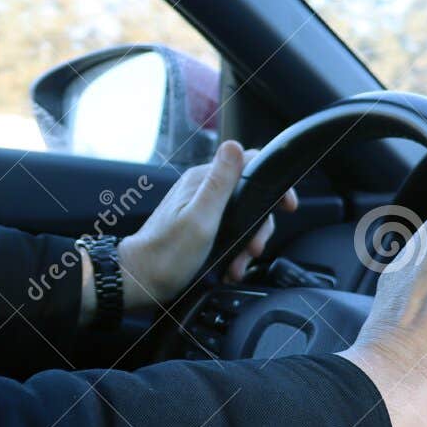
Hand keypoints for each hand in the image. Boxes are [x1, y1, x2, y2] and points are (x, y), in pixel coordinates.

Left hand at [112, 140, 296, 310]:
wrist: (140, 281)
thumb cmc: (166, 254)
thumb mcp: (200, 218)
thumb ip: (220, 183)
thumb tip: (235, 145)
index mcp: (203, 181)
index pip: (249, 165)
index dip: (272, 184)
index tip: (286, 207)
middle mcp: (202, 190)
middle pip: (250, 197)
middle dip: (259, 227)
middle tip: (253, 249)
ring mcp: (200, 209)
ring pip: (242, 219)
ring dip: (247, 245)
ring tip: (238, 265)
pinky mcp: (199, 227)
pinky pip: (229, 233)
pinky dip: (234, 252)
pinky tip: (230, 267)